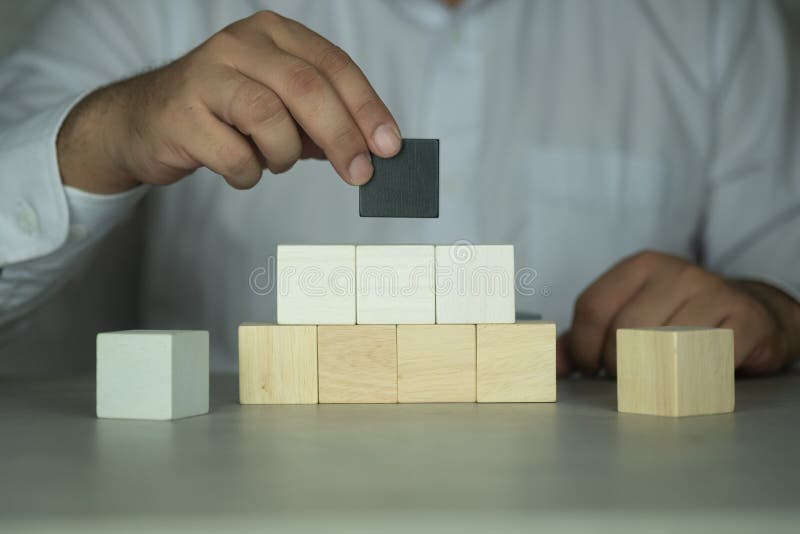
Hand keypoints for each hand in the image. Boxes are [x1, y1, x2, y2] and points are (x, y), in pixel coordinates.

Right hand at [57, 10, 401, 192]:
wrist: (145, 121)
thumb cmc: (225, 114)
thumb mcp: (280, 106)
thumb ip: (321, 120)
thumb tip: (371, 150)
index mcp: (273, 34)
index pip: (334, 66)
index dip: (366, 107)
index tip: (389, 146)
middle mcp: (240, 44)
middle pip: (308, 89)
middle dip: (343, 137)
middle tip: (361, 174)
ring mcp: (206, 74)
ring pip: (271, 120)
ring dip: (283, 156)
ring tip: (269, 159)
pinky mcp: (181, 113)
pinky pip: (236, 157)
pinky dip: (247, 173)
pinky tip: (236, 165)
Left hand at [560, 251, 799, 376]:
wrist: (750, 316)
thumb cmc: (678, 320)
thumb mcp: (629, 317)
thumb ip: (585, 338)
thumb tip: (551, 364)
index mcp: (640, 266)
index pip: (593, 307)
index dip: (584, 346)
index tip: (590, 366)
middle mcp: (677, 272)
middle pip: (625, 329)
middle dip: (617, 365)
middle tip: (625, 377)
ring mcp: (714, 293)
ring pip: (663, 345)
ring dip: (652, 375)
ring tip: (654, 379)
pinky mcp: (745, 320)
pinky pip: (704, 359)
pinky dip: (690, 378)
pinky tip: (689, 378)